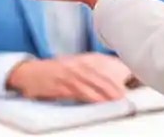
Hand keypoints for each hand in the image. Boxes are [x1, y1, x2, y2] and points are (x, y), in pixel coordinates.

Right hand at [7, 53, 133, 102]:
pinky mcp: (62, 85)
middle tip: (130, 93)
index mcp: (84, 60)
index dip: (121, 70)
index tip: (135, 77)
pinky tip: (100, 102)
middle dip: (117, 84)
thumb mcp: (74, 67)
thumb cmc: (54, 73)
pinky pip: (79, 91)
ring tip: (120, 99)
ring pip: (93, 82)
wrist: (28, 73)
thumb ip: (93, 71)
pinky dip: (91, 96)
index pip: (107, 64)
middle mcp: (79, 65)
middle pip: (103, 74)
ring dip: (107, 91)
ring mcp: (70, 74)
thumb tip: (115, 79)